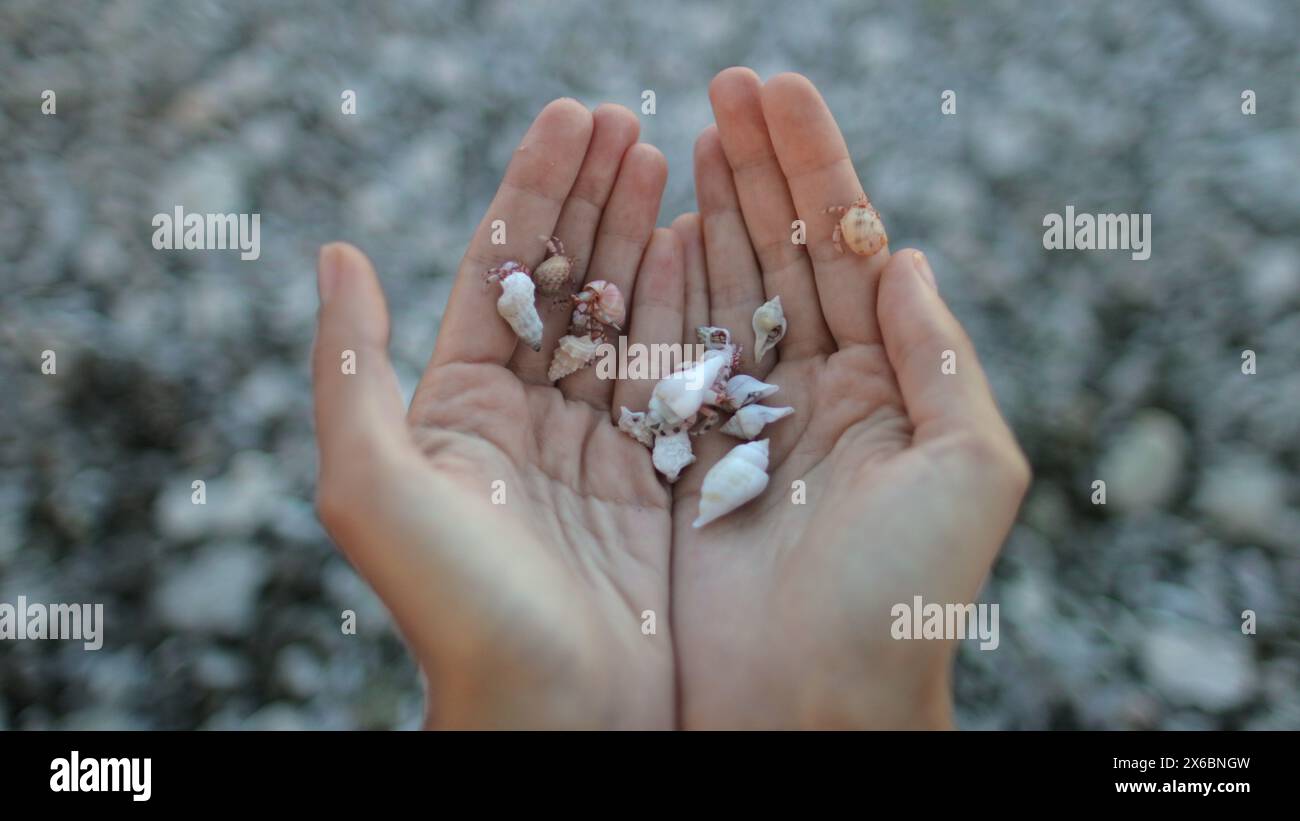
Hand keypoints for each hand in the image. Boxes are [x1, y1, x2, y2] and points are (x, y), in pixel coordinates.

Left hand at [311, 100, 682, 727]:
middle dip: (596, 197)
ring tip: (673, 163)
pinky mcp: (654, 478)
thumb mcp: (374, 483)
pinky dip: (691, 310)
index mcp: (455, 407)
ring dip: (646, 237)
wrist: (554, 718)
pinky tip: (708, 251)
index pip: (498, 271)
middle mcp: (524, 418)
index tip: (576, 117)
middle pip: (564, 281)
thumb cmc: (456, 608)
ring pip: (623, 317)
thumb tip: (334, 252)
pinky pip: (673, 377)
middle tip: (635, 120)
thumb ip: (351, 368)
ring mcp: (593, 446)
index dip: (536, 190)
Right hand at [669, 69, 1030, 727]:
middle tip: (722, 87)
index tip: (774, 93)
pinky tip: (647, 234)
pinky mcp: (682, 460)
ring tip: (685, 135)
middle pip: (780, 254)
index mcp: (886, 388)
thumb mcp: (967, 471)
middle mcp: (816, 395)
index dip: (813, 169)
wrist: (812, 710)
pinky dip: (656, 295)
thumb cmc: (901, 601)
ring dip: (706, 213)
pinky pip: (668, 360)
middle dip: (755, 170)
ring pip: (722, 293)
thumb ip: (944, 357)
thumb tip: (909, 258)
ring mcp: (744, 423)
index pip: (845, 248)